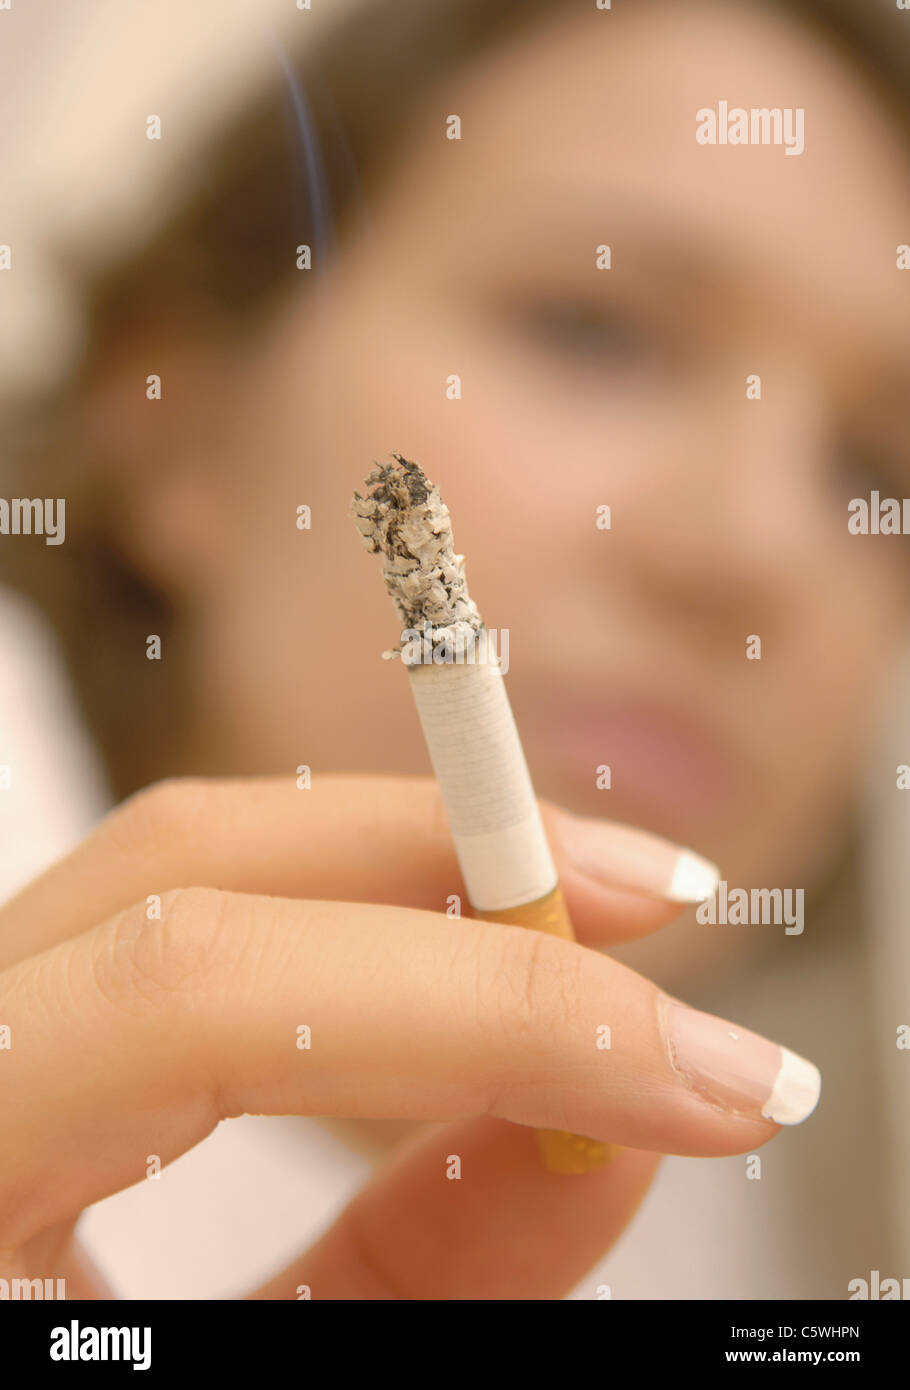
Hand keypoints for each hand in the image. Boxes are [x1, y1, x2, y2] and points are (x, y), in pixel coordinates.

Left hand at [0, 775, 810, 1298]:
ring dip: (411, 889)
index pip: (195, 993)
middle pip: (195, 868)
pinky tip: (478, 1024)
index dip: (476, 1005)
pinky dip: (356, 981)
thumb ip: (411, 1282)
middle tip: (649, 899)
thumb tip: (595, 1146)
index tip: (688, 1071)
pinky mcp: (30, 1063)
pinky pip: (198, 973)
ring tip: (587, 935)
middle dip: (452, 863)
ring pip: (191, 882)